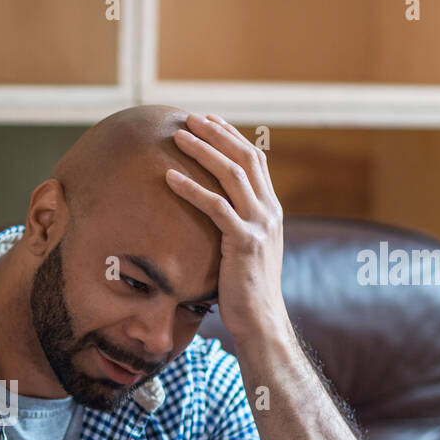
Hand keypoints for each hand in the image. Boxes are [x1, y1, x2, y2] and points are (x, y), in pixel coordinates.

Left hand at [166, 112, 288, 342]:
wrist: (262, 320)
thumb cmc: (245, 290)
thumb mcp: (246, 251)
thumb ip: (237, 228)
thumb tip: (215, 216)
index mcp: (271, 210)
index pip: (254, 160)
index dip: (231, 137)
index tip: (208, 121)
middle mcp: (270, 211)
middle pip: (244, 158)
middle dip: (216, 133)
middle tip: (190, 118)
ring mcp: (259, 225)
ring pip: (231, 175)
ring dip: (203, 151)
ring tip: (179, 137)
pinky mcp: (244, 242)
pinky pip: (215, 207)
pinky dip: (191, 189)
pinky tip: (168, 178)